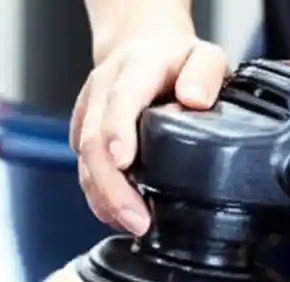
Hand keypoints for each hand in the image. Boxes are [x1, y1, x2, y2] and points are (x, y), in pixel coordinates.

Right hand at [71, 16, 227, 236]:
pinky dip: (100, 197)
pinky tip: (119, 216)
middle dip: (111, 187)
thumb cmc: (176, 60)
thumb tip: (195, 98)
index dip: (116, 132)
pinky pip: (84, 169)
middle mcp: (103, 89)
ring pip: (84, 163)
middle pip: (93, 142)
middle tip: (138, 221)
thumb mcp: (205, 55)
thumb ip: (205, 73)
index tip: (123, 162)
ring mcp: (89, 113)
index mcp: (135, 67)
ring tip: (132, 225)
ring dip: (104, 200)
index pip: (119, 101)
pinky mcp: (83, 134)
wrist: (143, 47)